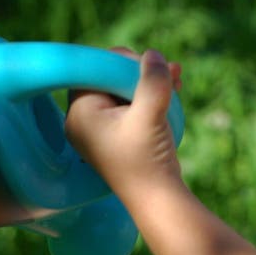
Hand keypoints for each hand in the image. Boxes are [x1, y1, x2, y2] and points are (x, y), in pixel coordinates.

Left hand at [65, 48, 182, 198]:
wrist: (157, 199)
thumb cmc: (147, 161)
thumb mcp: (150, 113)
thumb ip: (151, 80)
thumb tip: (153, 55)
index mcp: (79, 114)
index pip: (94, 68)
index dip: (122, 61)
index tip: (147, 68)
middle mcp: (83, 120)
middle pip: (109, 76)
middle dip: (140, 71)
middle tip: (170, 73)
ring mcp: (100, 129)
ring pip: (123, 89)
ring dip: (149, 82)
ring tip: (176, 80)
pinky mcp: (116, 135)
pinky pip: (130, 104)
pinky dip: (150, 97)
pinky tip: (173, 91)